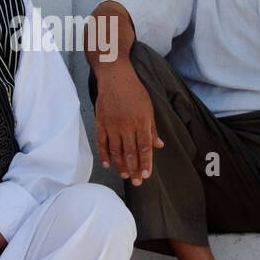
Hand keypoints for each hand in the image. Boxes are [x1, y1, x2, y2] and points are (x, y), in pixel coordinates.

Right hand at [94, 62, 163, 184]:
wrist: (115, 76)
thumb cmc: (134, 91)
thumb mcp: (149, 108)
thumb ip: (152, 129)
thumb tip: (159, 145)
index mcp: (141, 122)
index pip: (144, 147)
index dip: (145, 163)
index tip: (146, 175)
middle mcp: (127, 125)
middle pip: (130, 152)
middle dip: (134, 169)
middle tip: (136, 182)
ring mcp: (112, 124)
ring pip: (116, 150)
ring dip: (120, 165)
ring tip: (124, 175)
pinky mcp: (101, 122)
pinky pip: (102, 142)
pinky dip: (104, 155)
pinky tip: (107, 165)